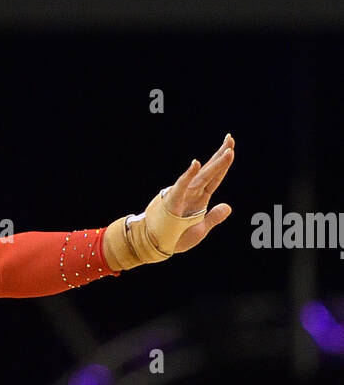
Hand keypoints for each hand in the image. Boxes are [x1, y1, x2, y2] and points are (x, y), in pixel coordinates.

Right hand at [163, 134, 234, 253]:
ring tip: (227, 150)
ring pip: (202, 177)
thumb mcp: (200, 230)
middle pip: (210, 171)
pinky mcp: (172, 201)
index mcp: (200, 199)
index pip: (215, 178)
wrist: (154, 246)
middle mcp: (192, 193)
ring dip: (215, 164)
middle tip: (231, 138)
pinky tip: (196, 164)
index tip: (231, 149)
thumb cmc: (174, 238)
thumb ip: (214, 218)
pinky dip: (188, 175)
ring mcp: (183, 196)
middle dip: (221, 155)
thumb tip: (228, 206)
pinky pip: (182, 186)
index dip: (223, 164)